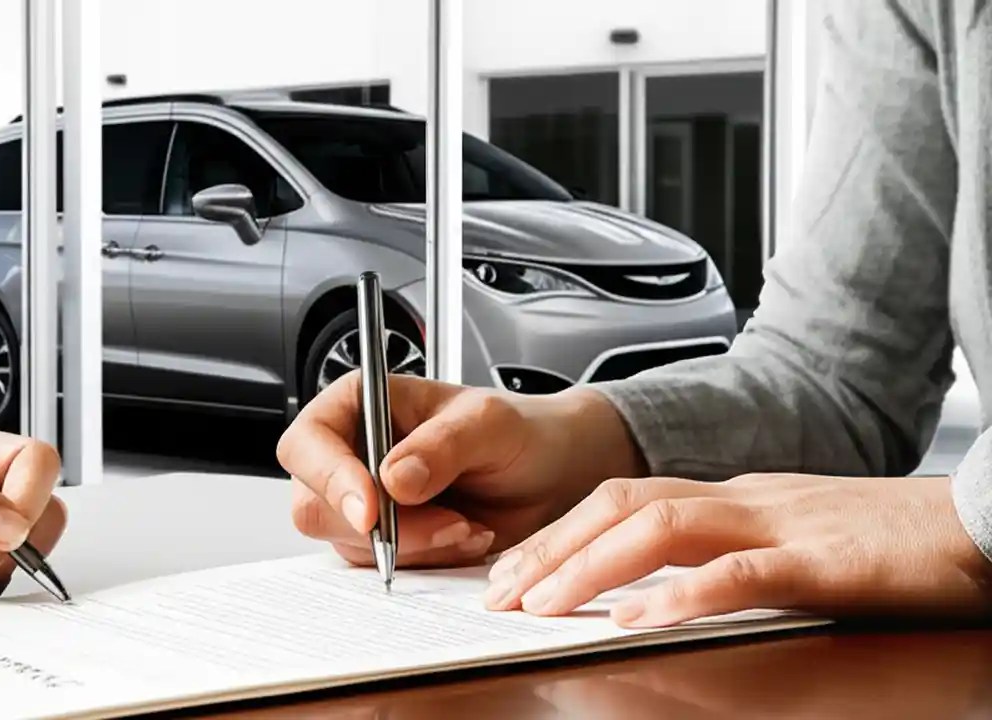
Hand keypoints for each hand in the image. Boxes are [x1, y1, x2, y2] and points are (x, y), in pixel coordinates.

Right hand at [277, 373, 646, 567]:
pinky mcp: (384, 540)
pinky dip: (427, 560)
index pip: (308, 443)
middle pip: (316, 505)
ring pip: (350, 544)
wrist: (551, 473)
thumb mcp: (489, 424)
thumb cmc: (519, 431)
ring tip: (468, 524)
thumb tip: (391, 479)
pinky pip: (382, 566)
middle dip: (382, 527)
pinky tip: (465, 535)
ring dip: (414, 546)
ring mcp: (363, 500)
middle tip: (449, 522)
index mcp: (359, 404)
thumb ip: (441, 446)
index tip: (372, 511)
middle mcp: (350, 452)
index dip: (329, 478)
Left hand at [485, 473, 991, 624]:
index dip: (560, 533)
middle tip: (497, 594)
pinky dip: (681, 595)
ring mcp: (783, 525)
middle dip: (551, 548)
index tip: (512, 573)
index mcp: (736, 496)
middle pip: (623, 505)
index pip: (624, 500)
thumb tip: (655, 583)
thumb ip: (727, 550)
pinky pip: (740, 575)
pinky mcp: (825, 563)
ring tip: (540, 606)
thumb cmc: (892, 542)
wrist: (983, 522)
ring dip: (590, 568)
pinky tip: (636, 620)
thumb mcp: (792, 538)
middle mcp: (746, 500)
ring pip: (663, 530)